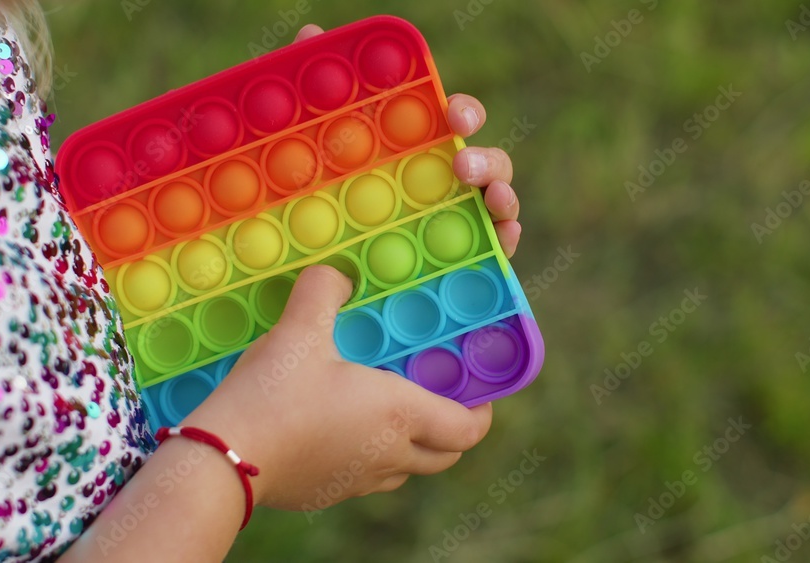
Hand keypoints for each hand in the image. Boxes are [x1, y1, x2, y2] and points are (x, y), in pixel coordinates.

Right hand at [184, 267, 492, 509]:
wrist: (223, 460)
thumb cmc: (273, 393)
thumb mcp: (299, 330)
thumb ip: (324, 291)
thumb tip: (337, 275)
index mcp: (399, 415)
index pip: (468, 430)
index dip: (481, 413)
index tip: (474, 391)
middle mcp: (389, 455)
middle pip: (445, 455)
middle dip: (450, 428)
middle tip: (436, 396)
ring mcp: (359, 481)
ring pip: (406, 469)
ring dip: (411, 445)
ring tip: (389, 411)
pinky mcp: (328, 494)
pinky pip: (367, 478)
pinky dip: (371, 457)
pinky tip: (339, 429)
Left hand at [295, 25, 521, 257]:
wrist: (303, 281)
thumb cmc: (310, 213)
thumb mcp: (307, 157)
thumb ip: (315, 101)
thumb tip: (312, 36)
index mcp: (414, 155)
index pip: (451, 123)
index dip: (462, 112)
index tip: (453, 116)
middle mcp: (440, 188)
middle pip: (482, 162)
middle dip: (485, 158)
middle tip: (461, 164)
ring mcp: (453, 226)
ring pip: (496, 203)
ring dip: (503, 194)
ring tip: (493, 199)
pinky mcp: (457, 264)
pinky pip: (494, 251)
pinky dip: (506, 239)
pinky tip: (504, 233)